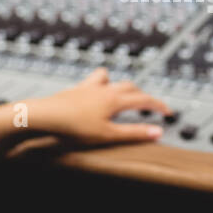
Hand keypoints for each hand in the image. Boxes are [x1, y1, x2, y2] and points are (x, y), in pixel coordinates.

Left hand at [27, 67, 172, 145]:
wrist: (44, 116)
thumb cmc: (73, 126)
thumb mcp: (108, 135)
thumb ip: (134, 133)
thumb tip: (157, 132)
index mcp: (114, 99)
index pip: (144, 99)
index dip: (159, 105)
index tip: (168, 112)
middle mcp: (103, 89)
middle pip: (130, 86)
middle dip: (142, 95)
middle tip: (148, 106)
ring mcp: (88, 87)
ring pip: (109, 77)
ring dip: (118, 83)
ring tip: (119, 92)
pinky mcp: (75, 90)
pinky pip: (91, 81)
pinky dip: (98, 85)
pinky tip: (93, 94)